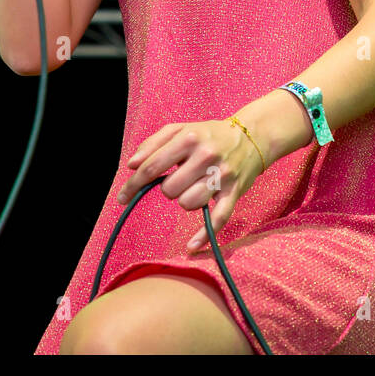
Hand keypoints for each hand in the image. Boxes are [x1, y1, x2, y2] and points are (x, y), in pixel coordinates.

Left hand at [118, 119, 266, 252]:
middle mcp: (205, 155)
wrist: (252, 136)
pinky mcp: (234, 192)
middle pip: (169, 189)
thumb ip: (152, 143)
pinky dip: (204, 236)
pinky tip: (191, 247)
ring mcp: (221, 175)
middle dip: (169, 188)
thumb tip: (132, 165)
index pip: (152, 166)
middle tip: (179, 178)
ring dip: (185, 200)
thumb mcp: (180, 129)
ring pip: (188, 203)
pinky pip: (218, 219)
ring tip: (194, 188)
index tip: (122, 197)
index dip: (133, 184)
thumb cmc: (208, 135)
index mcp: (188, 137)